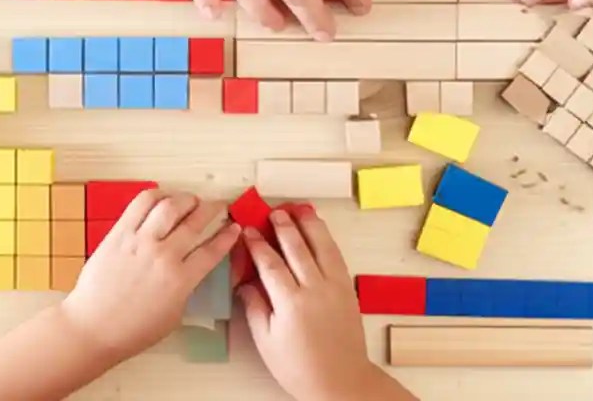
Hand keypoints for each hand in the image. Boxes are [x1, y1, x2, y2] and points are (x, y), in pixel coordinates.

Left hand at [61, 190, 240, 362]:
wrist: (92, 327)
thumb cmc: (132, 330)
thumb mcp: (174, 316)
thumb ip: (187, 289)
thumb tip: (192, 268)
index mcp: (181, 280)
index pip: (212, 250)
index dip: (227, 236)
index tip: (234, 227)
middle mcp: (163, 256)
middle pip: (195, 221)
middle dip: (212, 209)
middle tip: (217, 206)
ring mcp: (140, 242)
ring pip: (171, 205)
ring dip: (186, 198)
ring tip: (191, 200)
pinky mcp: (119, 233)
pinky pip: (141, 203)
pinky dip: (157, 195)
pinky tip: (163, 198)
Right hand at [237, 207, 411, 400]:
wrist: (340, 381)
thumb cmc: (299, 367)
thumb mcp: (267, 342)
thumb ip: (255, 308)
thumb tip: (245, 282)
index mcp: (290, 303)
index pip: (270, 264)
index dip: (258, 245)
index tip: (248, 231)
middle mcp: (314, 289)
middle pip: (296, 249)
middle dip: (283, 227)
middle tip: (272, 212)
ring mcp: (334, 287)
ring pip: (321, 246)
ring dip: (309, 226)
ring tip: (298, 210)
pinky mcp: (347, 289)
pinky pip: (336, 256)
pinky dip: (327, 240)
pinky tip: (319, 231)